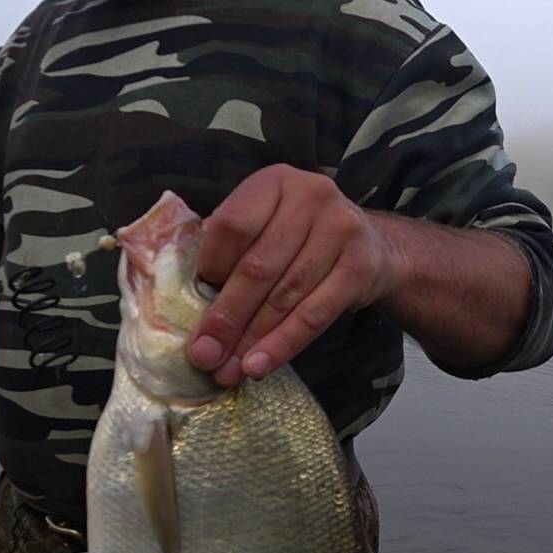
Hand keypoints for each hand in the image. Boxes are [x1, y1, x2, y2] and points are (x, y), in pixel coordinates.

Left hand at [188, 165, 402, 386]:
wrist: (372, 245)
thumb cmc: (299, 238)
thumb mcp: (264, 224)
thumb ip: (227, 246)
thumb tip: (179, 294)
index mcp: (274, 182)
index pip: (233, 225)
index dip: (211, 266)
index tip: (194, 300)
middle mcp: (311, 196)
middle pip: (258, 266)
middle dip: (226, 316)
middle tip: (204, 354)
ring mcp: (341, 229)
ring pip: (285, 296)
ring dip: (252, 339)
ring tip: (228, 370)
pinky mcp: (361, 266)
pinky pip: (315, 314)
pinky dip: (284, 344)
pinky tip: (259, 365)